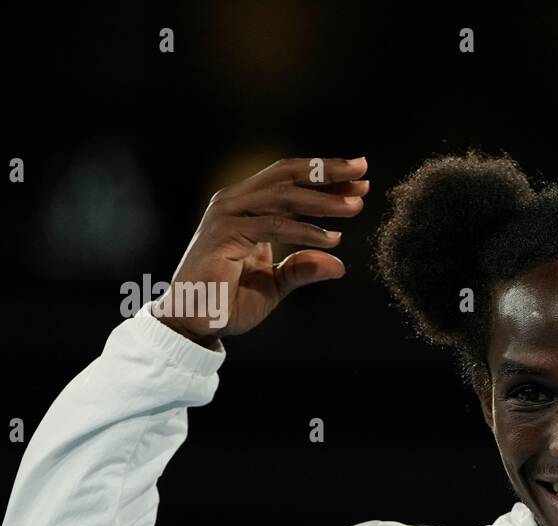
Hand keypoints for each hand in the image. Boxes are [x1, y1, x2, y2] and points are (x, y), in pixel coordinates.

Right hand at [153, 156, 368, 345]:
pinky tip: (333, 239)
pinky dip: (305, 231)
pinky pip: (274, 226)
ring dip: (323, 200)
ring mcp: (227, 215)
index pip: (289, 180)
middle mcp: (234, 202)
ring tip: (356, 206)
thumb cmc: (229, 300)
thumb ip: (303, 268)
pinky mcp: (224, 234)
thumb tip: (339, 264)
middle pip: (287, 175)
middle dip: (327, 171)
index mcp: (246, 205)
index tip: (359, 177)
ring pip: (283, 196)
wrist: (194, 321)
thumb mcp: (276, 283)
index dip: (324, 175)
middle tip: (363, 172)